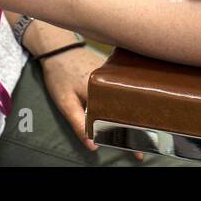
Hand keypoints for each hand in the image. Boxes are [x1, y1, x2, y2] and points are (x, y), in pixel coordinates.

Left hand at [38, 45, 144, 159]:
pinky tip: (132, 112)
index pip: (122, 118)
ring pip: (129, 99)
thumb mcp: (65, 103)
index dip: (131, 136)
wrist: (58, 48)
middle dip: (137, 130)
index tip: (139, 152)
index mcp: (103, 91)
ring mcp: (116, 75)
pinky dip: (128, 102)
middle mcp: (114, 82)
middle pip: (130, 109)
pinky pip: (124, 90)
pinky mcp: (114, 71)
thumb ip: (78, 123)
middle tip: (142, 149)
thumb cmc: (60, 75)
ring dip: (135, 115)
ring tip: (143, 133)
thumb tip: (93, 146)